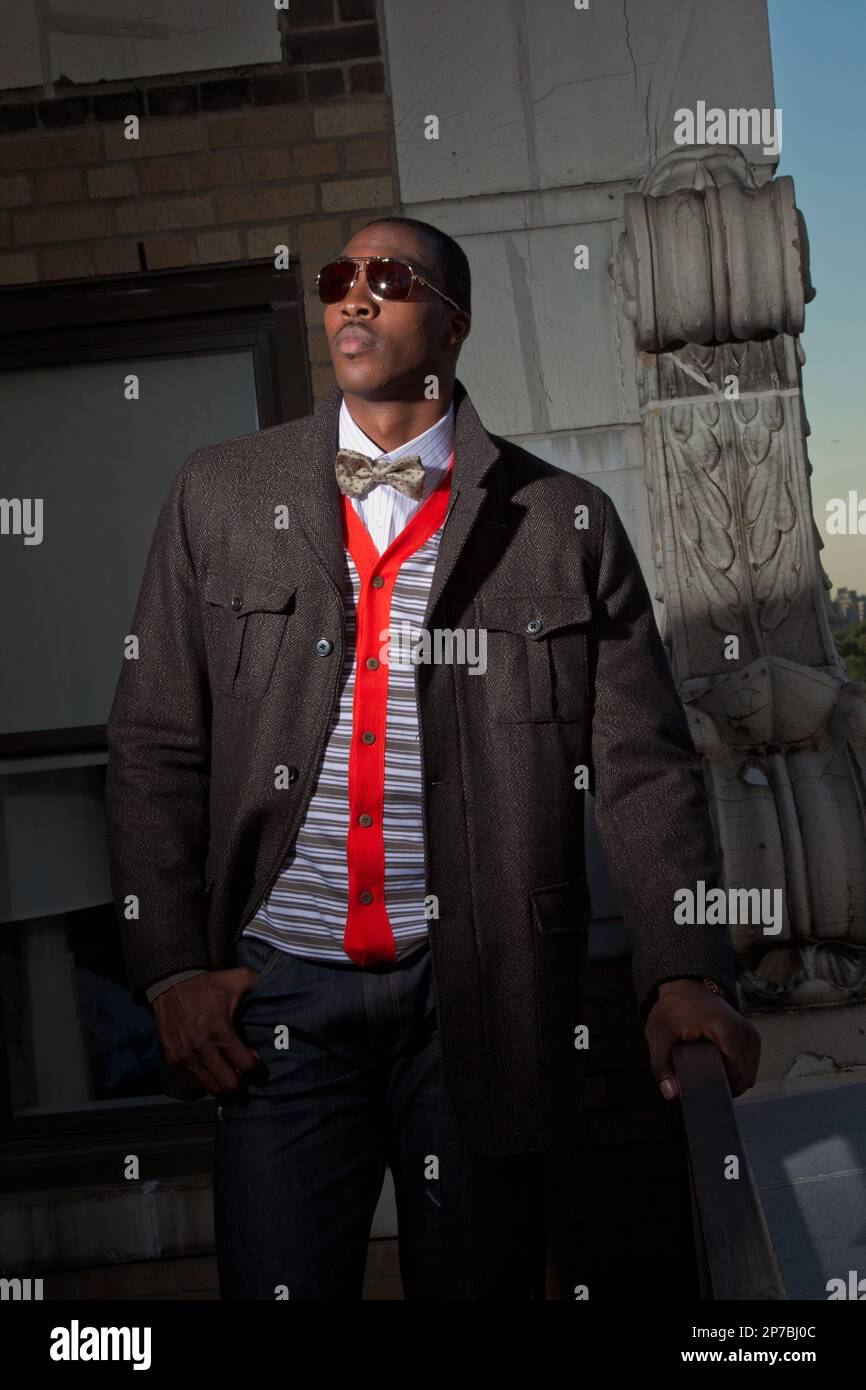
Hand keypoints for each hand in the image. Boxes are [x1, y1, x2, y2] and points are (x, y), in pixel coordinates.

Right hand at [153, 967, 262, 1096]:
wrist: (170, 985)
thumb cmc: (207, 985)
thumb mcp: (236, 979)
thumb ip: (258, 985)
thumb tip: (280, 992)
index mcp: (219, 1029)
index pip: (245, 1065)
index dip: (255, 1067)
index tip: (256, 1061)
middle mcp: (201, 1047)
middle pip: (229, 1084)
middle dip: (241, 1082)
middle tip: (244, 1073)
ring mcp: (185, 1056)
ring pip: (212, 1089)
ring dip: (223, 1084)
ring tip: (229, 1073)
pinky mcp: (173, 1061)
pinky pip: (194, 1084)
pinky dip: (206, 1081)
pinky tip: (213, 1069)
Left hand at [645, 978, 760, 1100]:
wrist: (684, 987)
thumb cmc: (672, 1009)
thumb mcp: (658, 1034)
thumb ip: (661, 1064)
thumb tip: (670, 1092)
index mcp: (725, 1029)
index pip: (736, 1074)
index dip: (722, 1088)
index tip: (706, 1091)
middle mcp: (742, 1029)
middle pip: (745, 1076)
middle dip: (727, 1085)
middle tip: (705, 1083)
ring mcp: (749, 1031)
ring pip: (750, 1072)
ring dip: (735, 1078)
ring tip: (712, 1074)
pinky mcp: (750, 1033)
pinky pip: (751, 1062)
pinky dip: (739, 1069)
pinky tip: (722, 1068)